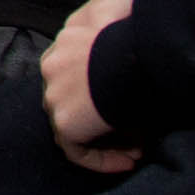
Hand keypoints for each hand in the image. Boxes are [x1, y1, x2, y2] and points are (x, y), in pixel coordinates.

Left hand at [41, 0, 153, 171]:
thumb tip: (136, 68)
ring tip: (135, 149)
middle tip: (134, 132)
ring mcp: (55, 93)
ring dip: (102, 140)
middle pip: (69, 100)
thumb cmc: (141, 40)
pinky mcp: (65, 119)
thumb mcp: (125, 32)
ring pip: (72, 125)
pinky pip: (75, 149)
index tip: (127, 105)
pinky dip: (100, 159)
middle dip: (98, 118)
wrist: (140, 51)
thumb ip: (119, 51)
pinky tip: (128, 161)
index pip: (71, 73)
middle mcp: (53, 67)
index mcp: (65, 41)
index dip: (97, 93)